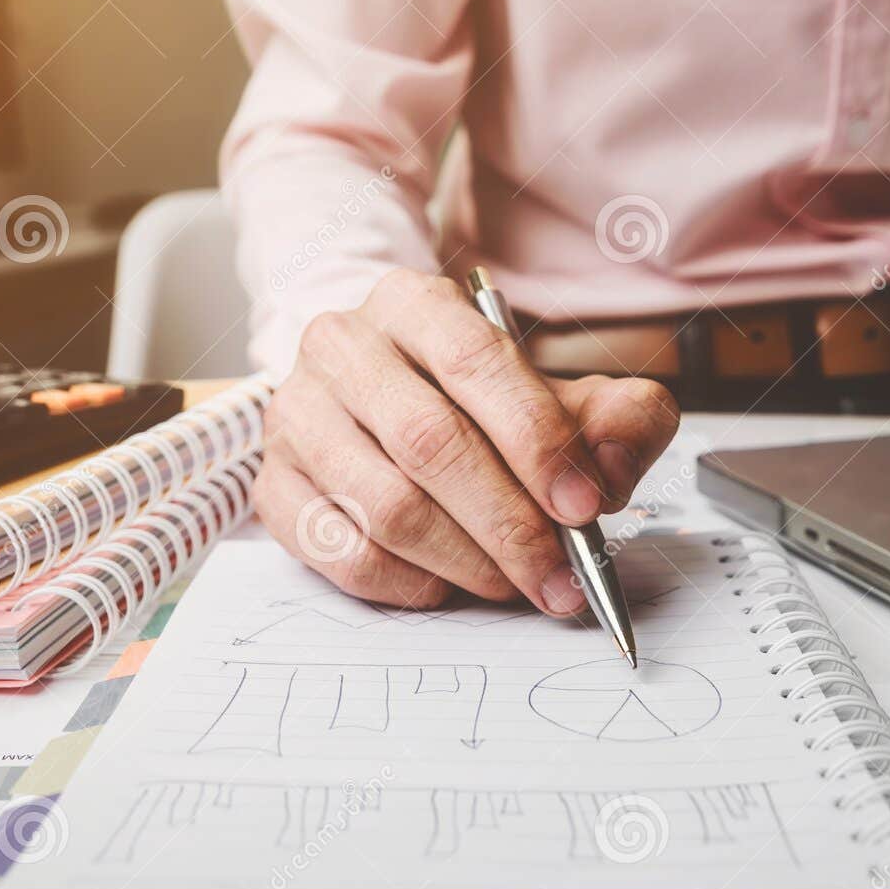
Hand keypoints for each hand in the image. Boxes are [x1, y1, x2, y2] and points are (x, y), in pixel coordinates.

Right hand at [254, 268, 680, 614]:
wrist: (380, 405)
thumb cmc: (478, 404)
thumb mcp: (562, 394)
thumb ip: (616, 419)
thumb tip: (611, 469)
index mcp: (415, 304)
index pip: (477, 362)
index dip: (537, 440)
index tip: (584, 505)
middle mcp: (343, 347)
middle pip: (429, 442)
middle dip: (509, 523)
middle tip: (559, 574)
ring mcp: (297, 416)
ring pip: (385, 506)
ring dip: (466, 562)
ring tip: (514, 583)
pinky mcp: (273, 486)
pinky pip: (342, 551)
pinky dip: (408, 584)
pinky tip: (448, 583)